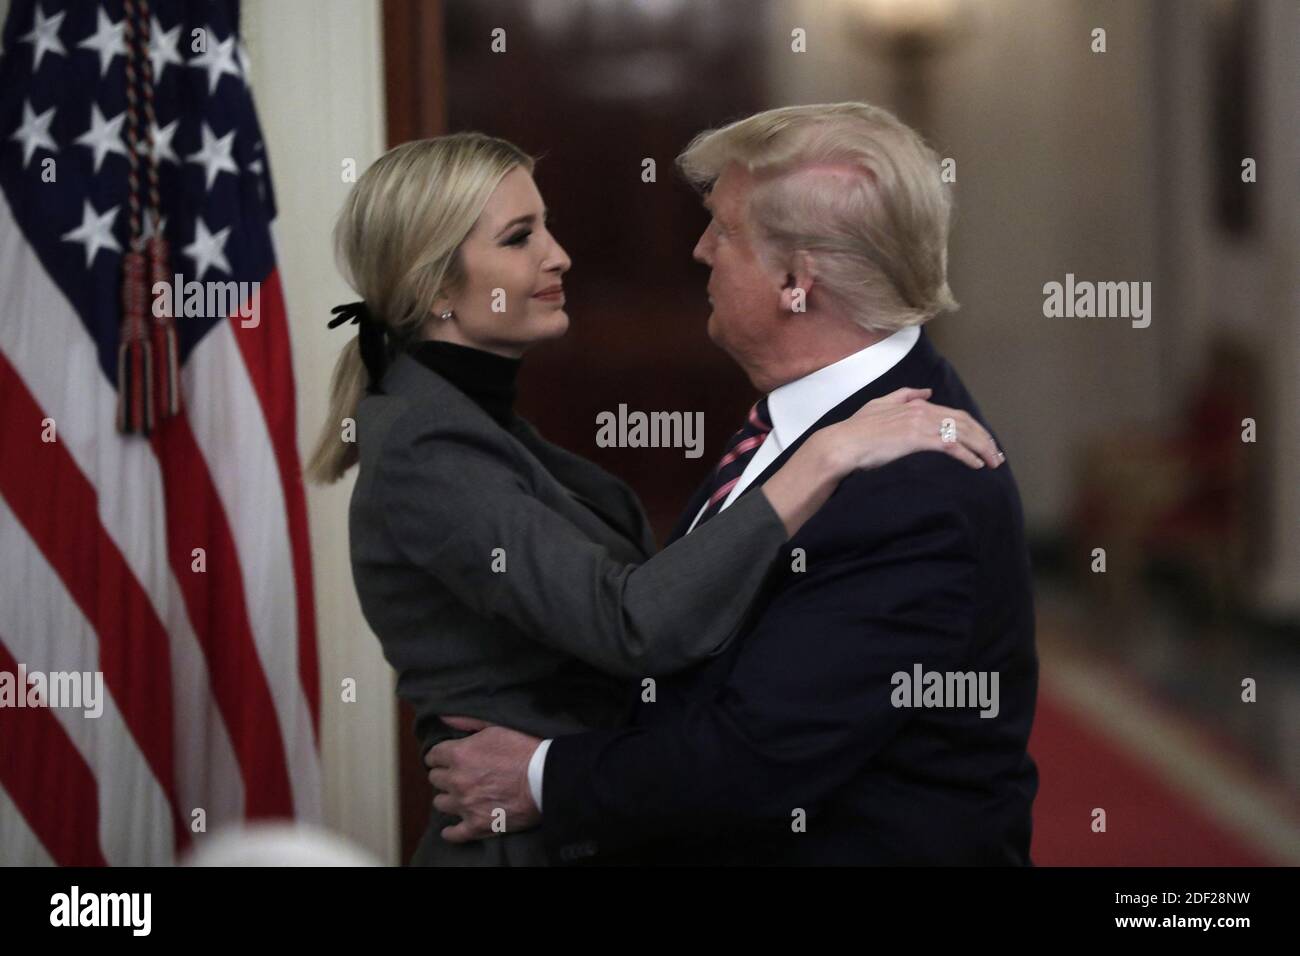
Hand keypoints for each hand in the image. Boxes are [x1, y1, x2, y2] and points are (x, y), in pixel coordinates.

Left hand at [424, 716, 541, 842]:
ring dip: (449, 798)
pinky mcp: (477, 825)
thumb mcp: (496, 726)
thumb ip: (466, 721)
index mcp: (459, 754)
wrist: (546, 778)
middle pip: (435, 779)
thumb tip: (443, 717)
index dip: (440, 756)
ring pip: (440, 803)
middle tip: (457, 775)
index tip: (445, 758)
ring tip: (460, 795)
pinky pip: (454, 834)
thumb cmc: (524, 749)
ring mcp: (466, 805)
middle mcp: (457, 781)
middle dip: (445, 775)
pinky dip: (451, 832)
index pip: (433, 756)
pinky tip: (451, 829)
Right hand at [828, 387, 1003, 471]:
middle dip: (984, 438)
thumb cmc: (856, 431)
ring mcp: (921, 424)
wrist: (843, 444)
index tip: (983, 441)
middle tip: (996, 454)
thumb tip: (926, 392)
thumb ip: (904, 395)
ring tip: (993, 461)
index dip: (973, 427)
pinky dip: (968, 455)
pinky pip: (951, 446)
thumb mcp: (879, 405)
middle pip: (964, 422)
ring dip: (982, 448)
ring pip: (962, 433)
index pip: (954, 414)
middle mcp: (922, 410)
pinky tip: (976, 465)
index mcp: (915, 404)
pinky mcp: (918, 439)